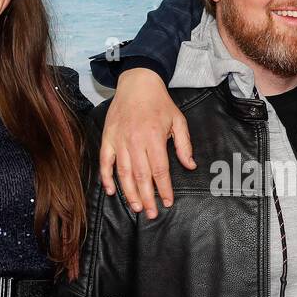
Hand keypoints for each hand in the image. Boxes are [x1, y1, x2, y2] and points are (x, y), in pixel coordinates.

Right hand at [100, 68, 195, 219]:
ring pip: (124, 173)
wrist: (137, 82)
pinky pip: (105, 162)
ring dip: (130, 193)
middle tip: (152, 214)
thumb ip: (184, 145)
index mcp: (154, 137)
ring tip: (137, 207)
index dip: (164, 188)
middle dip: (148, 197)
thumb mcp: (178, 121)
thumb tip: (190, 166)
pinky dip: (107, 178)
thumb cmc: (160, 103)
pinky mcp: (107, 138)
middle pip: (142, 176)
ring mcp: (119, 140)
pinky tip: (112, 191)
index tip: (168, 202)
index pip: (160, 170)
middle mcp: (135, 141)